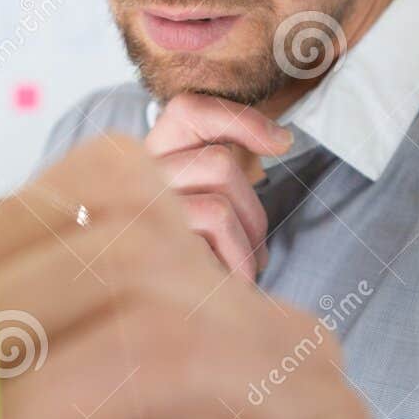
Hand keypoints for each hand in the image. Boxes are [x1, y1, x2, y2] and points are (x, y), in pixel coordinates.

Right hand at [144, 93, 292, 280]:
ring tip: (246, 271)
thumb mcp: (212, 198)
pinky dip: (236, 265)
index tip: (284, 143)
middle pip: (221, 164)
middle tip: (258, 249)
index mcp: (150, 152)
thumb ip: (232, 158)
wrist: (150, 308)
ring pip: (218, 209)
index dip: (242, 119)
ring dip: (248, 247)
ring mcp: (136, 214)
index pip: (190, 110)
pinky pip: (209, 250)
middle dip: (254, 212)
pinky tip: (227, 284)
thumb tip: (282, 140)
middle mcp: (135, 177)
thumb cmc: (198, 251)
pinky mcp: (146, 252)